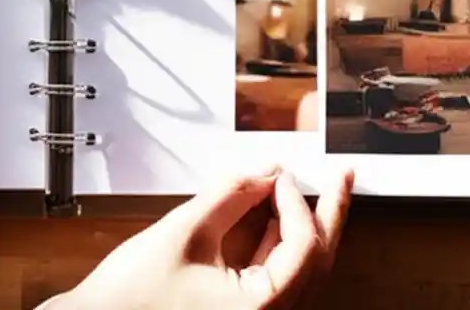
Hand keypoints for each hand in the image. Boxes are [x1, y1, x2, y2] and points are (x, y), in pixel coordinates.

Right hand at [44, 166, 353, 309]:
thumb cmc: (128, 301)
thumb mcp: (185, 231)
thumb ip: (231, 195)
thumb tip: (265, 172)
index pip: (304, 246)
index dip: (296, 201)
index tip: (278, 174)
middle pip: (315, 262)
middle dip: (328, 215)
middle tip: (342, 178)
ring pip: (298, 269)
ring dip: (304, 227)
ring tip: (312, 190)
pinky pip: (273, 277)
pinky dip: (277, 244)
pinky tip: (275, 214)